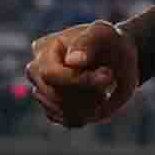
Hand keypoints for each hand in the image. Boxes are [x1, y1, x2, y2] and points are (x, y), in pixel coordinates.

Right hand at [22, 19, 142, 127]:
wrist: (118, 59)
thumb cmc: (109, 42)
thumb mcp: (103, 34)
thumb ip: (88, 43)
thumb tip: (72, 61)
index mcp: (43, 48)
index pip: (50, 74)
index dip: (79, 80)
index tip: (107, 75)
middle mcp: (36, 71)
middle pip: (54, 95)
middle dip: (86, 92)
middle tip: (107, 80)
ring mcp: (42, 92)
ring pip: (62, 111)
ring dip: (90, 105)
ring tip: (102, 89)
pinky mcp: (54, 109)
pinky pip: (68, 121)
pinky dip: (88, 114)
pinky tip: (96, 101)